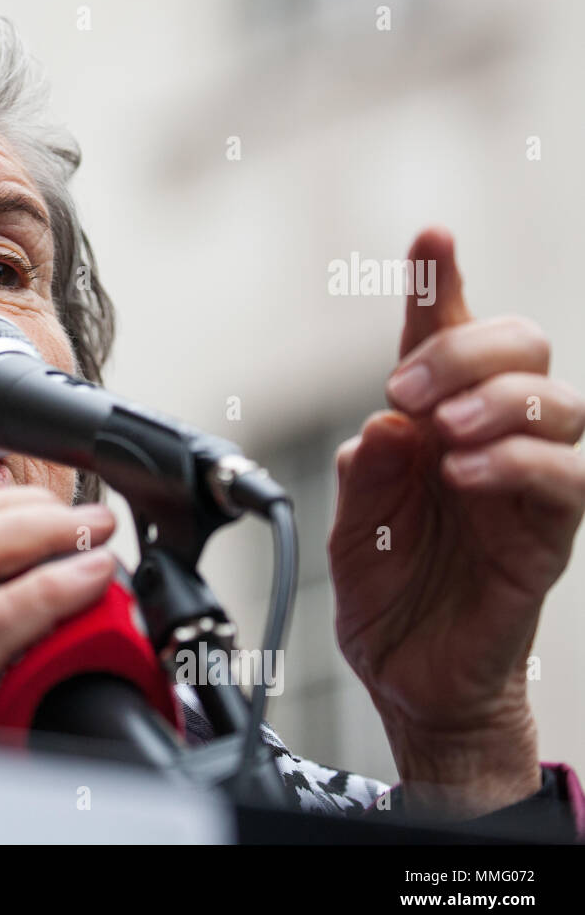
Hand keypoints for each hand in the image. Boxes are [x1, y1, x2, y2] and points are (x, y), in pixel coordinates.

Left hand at [329, 228, 584, 817]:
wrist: (410, 679)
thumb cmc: (386, 594)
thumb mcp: (352, 527)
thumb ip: (366, 473)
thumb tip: (389, 424)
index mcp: (434, 425)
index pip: (445, 339)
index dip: (441, 284)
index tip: (431, 235)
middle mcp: (489, 441)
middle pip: (522, 346)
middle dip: (466, 345)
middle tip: (406, 387)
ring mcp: (525, 486)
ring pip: (558, 402)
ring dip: (499, 397)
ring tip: (443, 426)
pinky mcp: (548, 536)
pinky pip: (565, 480)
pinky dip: (517, 462)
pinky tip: (466, 472)